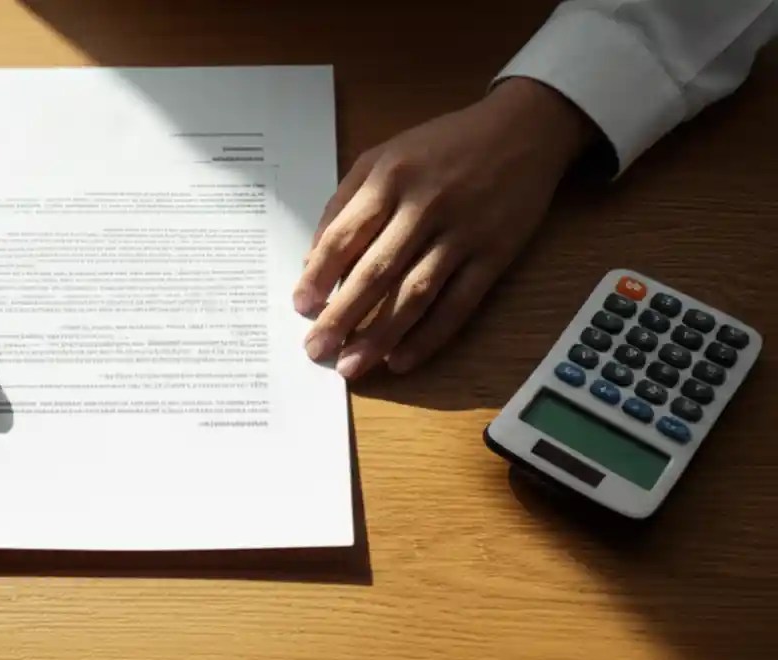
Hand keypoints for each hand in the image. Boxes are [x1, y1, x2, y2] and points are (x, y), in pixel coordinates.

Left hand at [294, 78, 596, 378]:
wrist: (524, 128)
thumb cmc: (443, 147)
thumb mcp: (385, 156)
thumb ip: (346, 204)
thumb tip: (315, 261)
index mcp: (389, 177)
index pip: (344, 235)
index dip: (318, 275)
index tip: (300, 307)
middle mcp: (424, 205)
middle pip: (375, 271)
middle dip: (341, 315)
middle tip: (316, 349)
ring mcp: (462, 232)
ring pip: (414, 293)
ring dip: (379, 335)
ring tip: (352, 366)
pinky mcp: (494, 255)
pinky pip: (458, 303)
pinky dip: (429, 335)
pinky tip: (402, 359)